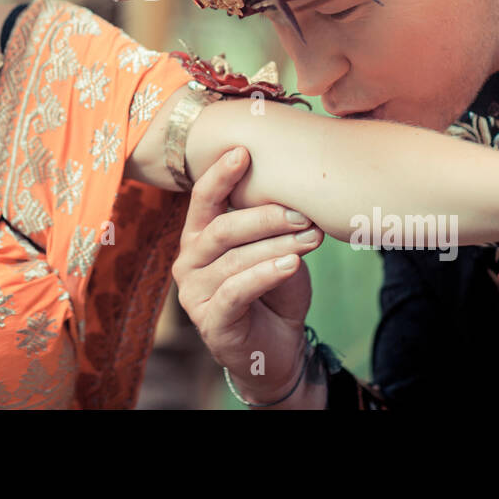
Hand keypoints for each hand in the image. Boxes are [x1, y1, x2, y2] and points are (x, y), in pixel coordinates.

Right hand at [173, 146, 321, 404]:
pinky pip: (236, 291)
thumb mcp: (274, 247)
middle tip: (303, 214)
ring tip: (310, 238)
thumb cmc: (274, 289)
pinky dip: (265, 274)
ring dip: (275, 246)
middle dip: (264, 217)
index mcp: (199, 236)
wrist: (279, 346)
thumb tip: (295, 188)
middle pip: (221, 228)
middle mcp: (189, 260)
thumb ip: (271, 222)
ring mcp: (194, 293)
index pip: (203, 199)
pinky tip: (290, 264)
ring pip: (232, 259)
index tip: (243, 152)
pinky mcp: (210, 321)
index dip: (220, 175)